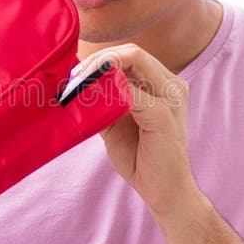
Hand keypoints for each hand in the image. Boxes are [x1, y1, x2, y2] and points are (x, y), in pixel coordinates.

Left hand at [74, 44, 201, 222]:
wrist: (165, 192)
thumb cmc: (141, 157)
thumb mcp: (116, 121)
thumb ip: (104, 99)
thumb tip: (75, 83)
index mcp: (163, 84)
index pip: (130, 54)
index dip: (100, 59)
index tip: (75, 75)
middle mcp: (171, 85)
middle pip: (131, 51)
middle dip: (97, 60)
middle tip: (72, 78)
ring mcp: (170, 97)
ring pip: (133, 59)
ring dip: (99, 69)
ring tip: (77, 86)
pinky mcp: (163, 115)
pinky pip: (131, 91)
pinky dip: (106, 92)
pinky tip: (91, 104)